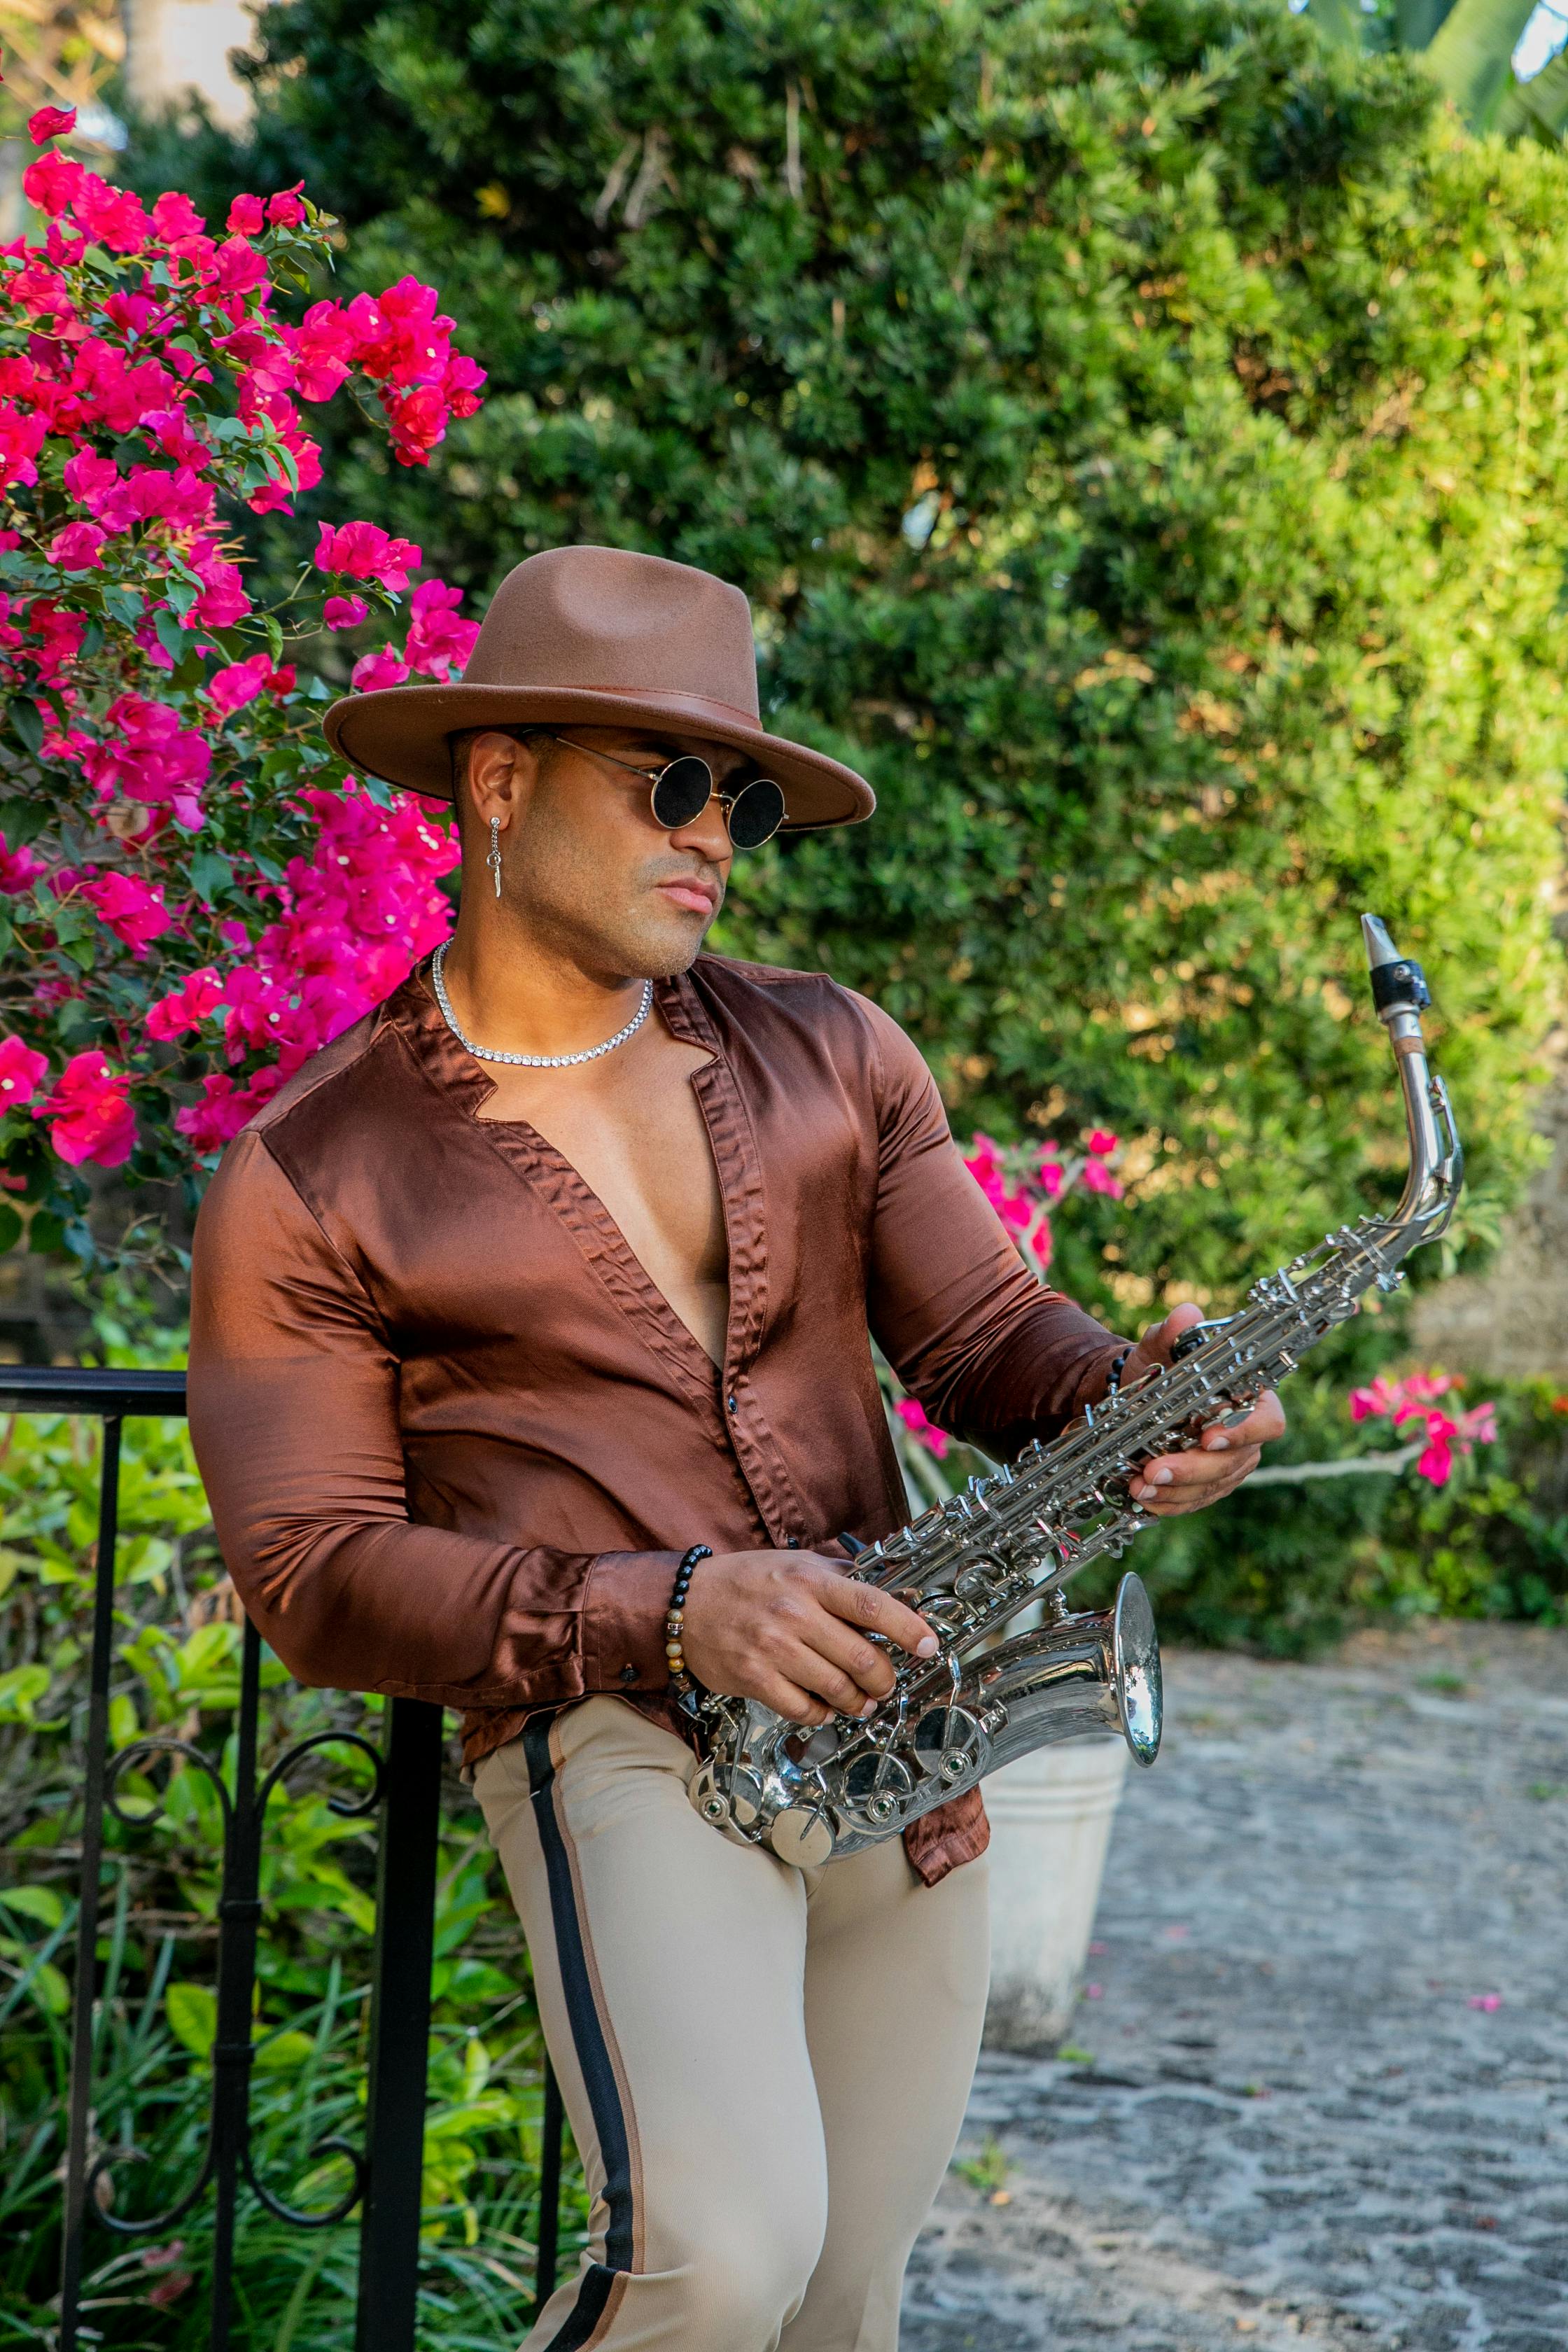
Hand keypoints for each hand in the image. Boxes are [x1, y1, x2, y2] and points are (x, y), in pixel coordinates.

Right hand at [680, 1549, 938, 1727]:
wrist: (685, 1603)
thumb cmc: (748, 1582)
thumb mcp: (795, 1564)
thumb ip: (841, 1579)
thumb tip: (895, 1592)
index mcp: (810, 1580)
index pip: (871, 1604)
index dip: (908, 1627)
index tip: (929, 1644)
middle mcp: (793, 1613)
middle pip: (861, 1657)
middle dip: (884, 1678)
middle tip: (886, 1684)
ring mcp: (773, 1648)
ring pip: (837, 1688)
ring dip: (857, 1702)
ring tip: (861, 1702)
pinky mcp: (754, 1678)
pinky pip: (803, 1709)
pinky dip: (822, 1715)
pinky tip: (824, 1708)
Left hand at [1118, 1303, 1285, 1515]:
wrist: (1135, 1394)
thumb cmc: (1160, 1366)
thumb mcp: (1161, 1345)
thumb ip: (1175, 1333)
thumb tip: (1186, 1315)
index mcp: (1251, 1399)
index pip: (1268, 1421)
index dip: (1245, 1432)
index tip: (1208, 1436)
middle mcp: (1246, 1437)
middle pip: (1235, 1462)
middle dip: (1193, 1469)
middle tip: (1155, 1470)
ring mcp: (1228, 1465)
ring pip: (1213, 1486)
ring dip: (1176, 1491)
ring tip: (1139, 1486)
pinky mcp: (1207, 1486)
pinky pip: (1195, 1501)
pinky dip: (1169, 1503)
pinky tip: (1144, 1499)